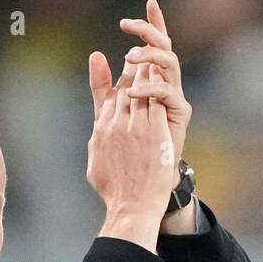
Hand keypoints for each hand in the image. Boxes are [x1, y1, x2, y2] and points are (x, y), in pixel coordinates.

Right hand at [86, 55, 175, 237]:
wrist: (130, 206)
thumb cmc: (113, 189)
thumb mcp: (96, 158)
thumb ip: (97, 137)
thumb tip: (97, 127)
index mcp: (101, 129)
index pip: (110, 95)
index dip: (121, 77)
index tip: (129, 66)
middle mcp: (115, 124)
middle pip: (125, 87)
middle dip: (135, 69)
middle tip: (143, 55)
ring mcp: (134, 127)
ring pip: (141, 90)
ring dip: (148, 73)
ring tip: (155, 59)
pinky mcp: (154, 132)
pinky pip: (157, 101)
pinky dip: (160, 86)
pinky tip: (166, 76)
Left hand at [89, 0, 191, 165]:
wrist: (141, 181)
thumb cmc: (128, 148)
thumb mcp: (109, 111)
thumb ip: (103, 85)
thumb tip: (96, 53)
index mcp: (150, 80)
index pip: (153, 45)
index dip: (153, 24)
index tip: (150, 2)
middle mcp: (164, 85)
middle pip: (164, 48)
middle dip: (149, 30)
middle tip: (128, 24)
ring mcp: (173, 98)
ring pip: (169, 63)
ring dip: (149, 55)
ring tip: (129, 56)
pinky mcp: (178, 113)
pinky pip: (167, 92)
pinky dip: (149, 88)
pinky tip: (132, 91)